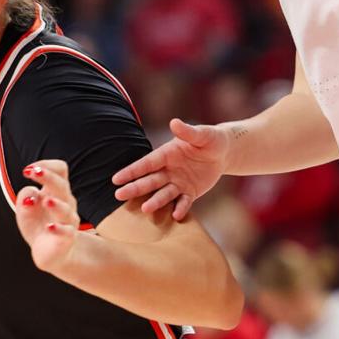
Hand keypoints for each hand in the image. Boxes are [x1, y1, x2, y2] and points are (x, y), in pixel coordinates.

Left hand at [15, 160, 79, 272]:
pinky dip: (58, 229)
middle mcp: (65, 202)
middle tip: (33, 172)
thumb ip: (24, 197)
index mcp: (55, 191)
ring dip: (56, 204)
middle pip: (62, 185)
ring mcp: (68, 220)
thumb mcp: (24, 209)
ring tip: (45, 201)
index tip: (28, 170)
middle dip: (48, 176)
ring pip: (66, 209)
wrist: (49, 252)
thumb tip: (30, 197)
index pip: (60, 170)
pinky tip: (49, 227)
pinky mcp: (67, 237)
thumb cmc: (38, 225)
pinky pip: (67, 231)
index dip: (46, 165)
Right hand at [111, 119, 230, 220]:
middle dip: (134, 188)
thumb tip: (174, 122)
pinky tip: (176, 215)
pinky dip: (180, 208)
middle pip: (149, 180)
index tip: (116, 179)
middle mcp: (168, 170)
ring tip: (145, 209)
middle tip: (119, 196)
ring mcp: (178, 182)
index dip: (131, 171)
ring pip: (164, 194)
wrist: (223, 152)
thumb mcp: (201, 134)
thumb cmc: (210, 139)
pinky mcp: (190, 192)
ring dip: (155, 201)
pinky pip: (184, 202)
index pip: (146, 164)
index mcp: (166, 154)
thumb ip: (187, 131)